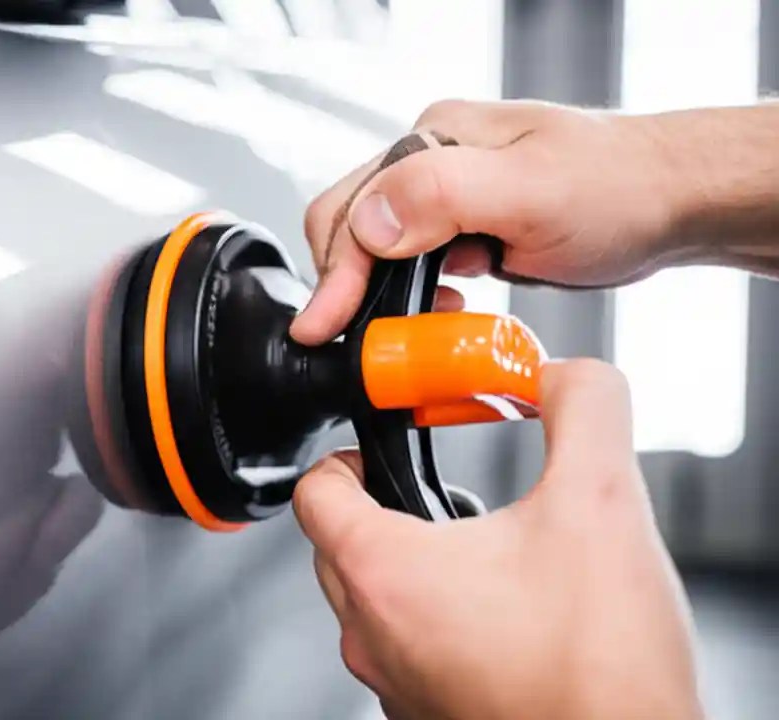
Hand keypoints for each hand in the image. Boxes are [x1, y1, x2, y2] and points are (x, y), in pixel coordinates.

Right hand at [291, 100, 685, 344]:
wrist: (673, 200)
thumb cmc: (619, 186)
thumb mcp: (530, 188)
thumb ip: (441, 195)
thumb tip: (368, 222)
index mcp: (433, 138)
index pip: (354, 208)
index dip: (336, 275)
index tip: (323, 328)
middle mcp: (429, 161)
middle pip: (351, 227)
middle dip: (348, 286)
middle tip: (363, 343)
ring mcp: (444, 196)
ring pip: (375, 251)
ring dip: (381, 296)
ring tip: (411, 333)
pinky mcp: (462, 228)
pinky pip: (411, 266)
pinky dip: (411, 298)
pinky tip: (443, 313)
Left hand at [292, 359, 701, 719]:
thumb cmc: (601, 670)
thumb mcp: (601, 502)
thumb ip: (581, 410)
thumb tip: (565, 375)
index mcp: (384, 573)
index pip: (314, 491)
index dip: (345, 454)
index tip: (383, 445)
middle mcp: (372, 636)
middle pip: (337, 546)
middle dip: (385, 507)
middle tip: (446, 495)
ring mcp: (395, 685)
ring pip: (372, 604)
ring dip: (414, 567)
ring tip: (485, 557)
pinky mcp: (428, 715)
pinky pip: (406, 652)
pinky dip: (436, 622)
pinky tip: (504, 616)